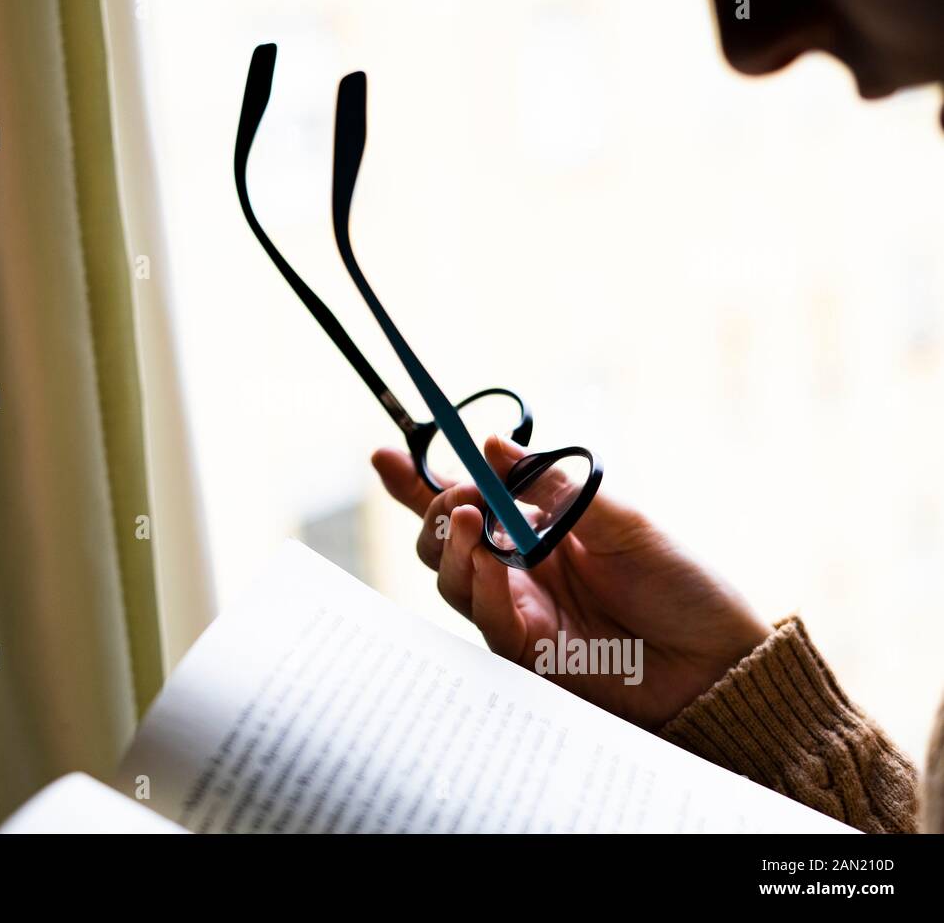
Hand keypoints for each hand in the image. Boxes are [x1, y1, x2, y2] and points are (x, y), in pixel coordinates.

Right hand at [372, 436, 771, 729]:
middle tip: (461, 499)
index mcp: (540, 530)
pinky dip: (486, 588)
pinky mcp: (530, 655)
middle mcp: (521, 570)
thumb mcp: (622, 518)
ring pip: (452, 581)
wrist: (718, 659)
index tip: (383, 454)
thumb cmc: (681, 583)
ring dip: (454, 547)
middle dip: (436, 515)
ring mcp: (521, 612)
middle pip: (443, 544)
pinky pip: (489, 620)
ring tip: (474, 521)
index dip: (420, 483)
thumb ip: (553, 486)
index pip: (468, 502)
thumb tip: (493, 443)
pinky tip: (499, 566)